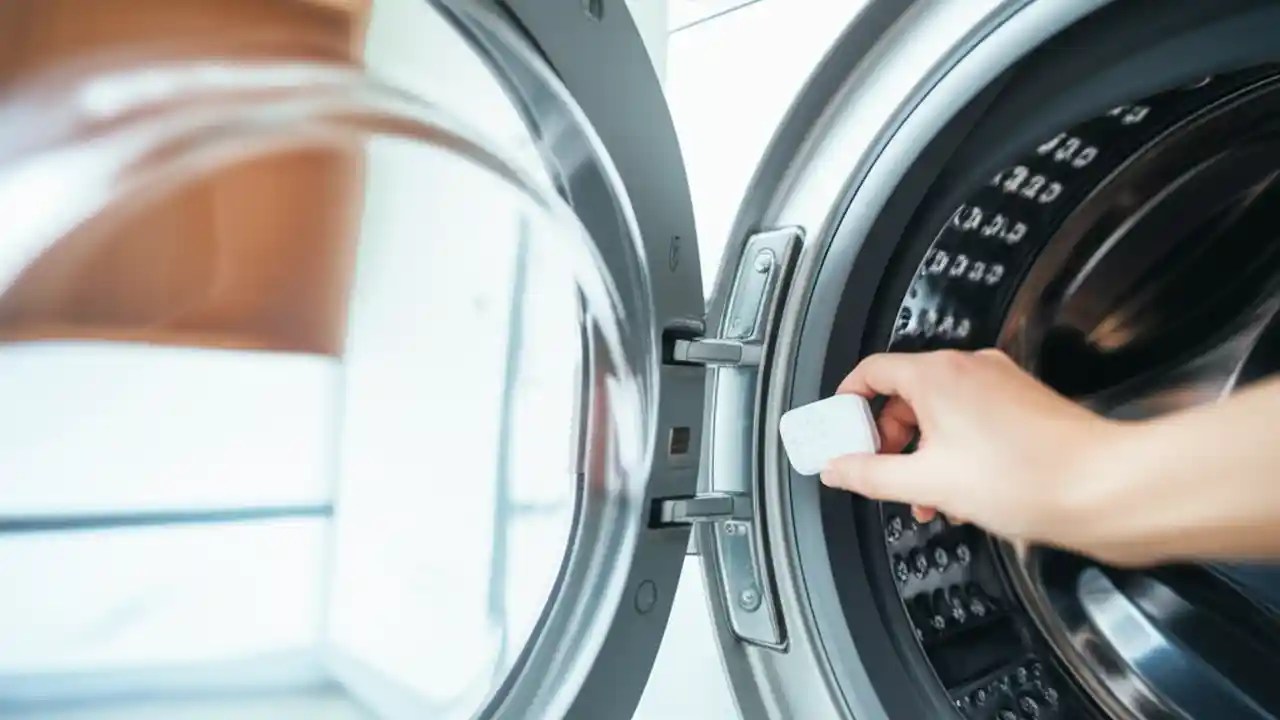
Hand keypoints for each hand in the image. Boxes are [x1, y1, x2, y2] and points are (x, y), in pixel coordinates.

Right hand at [820, 349, 1118, 551]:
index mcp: (938, 375)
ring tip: (926, 496)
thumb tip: (839, 470)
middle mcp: (969, 369)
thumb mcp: (929, 483)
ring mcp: (998, 384)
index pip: (871, 371)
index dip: (847, 404)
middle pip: (903, 395)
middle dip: (887, 439)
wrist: (1103, 488)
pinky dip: (954, 450)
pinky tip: (960, 492)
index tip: (841, 434)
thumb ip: (871, 475)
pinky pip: (969, 419)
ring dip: (921, 452)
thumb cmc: (1030, 477)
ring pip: (938, 412)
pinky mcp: (1021, 404)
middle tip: (880, 473)